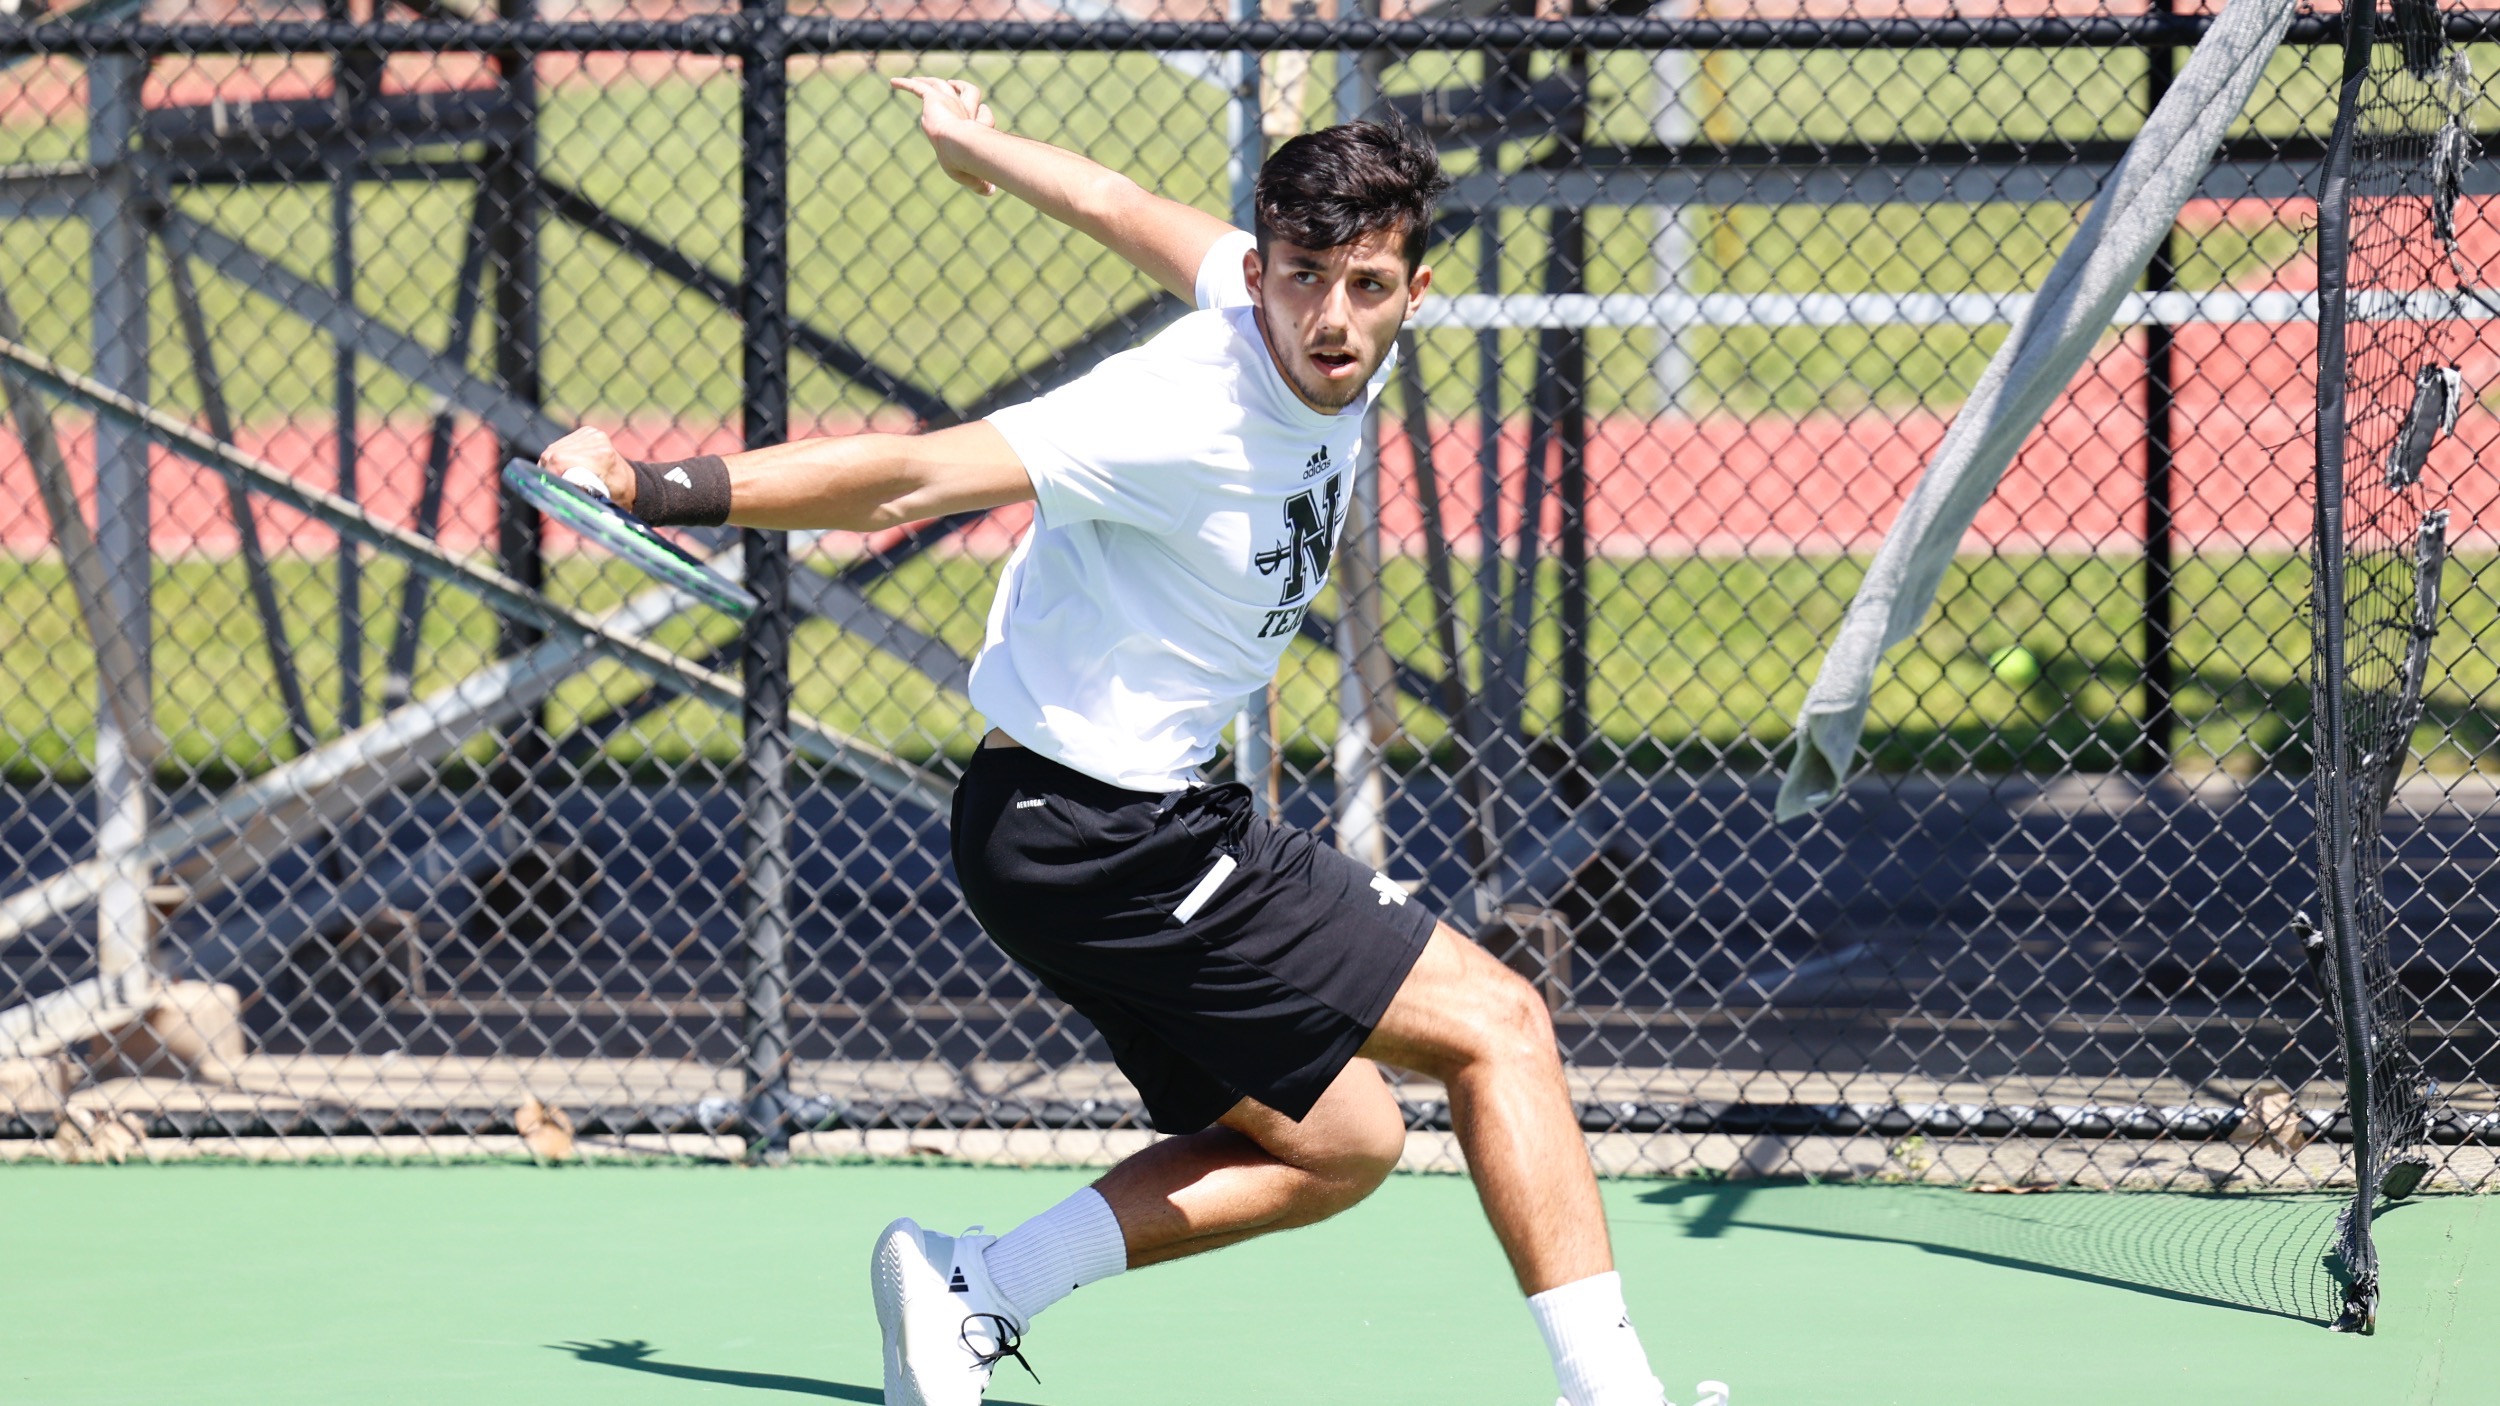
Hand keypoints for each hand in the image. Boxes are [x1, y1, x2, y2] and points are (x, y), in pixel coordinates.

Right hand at [539, 427, 634, 511]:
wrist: (629, 482)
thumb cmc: (613, 496)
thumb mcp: (593, 501)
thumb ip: (573, 492)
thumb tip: (550, 490)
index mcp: (601, 457)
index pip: (559, 460)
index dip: (549, 473)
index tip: (548, 485)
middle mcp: (597, 440)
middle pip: (553, 453)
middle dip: (548, 470)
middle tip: (552, 483)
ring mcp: (592, 434)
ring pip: (555, 448)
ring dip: (552, 462)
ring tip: (560, 475)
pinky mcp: (588, 431)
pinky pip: (562, 443)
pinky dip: (559, 455)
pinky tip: (568, 464)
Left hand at [889, 75, 998, 195]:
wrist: (960, 144)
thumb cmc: (967, 161)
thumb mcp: (971, 175)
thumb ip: (979, 183)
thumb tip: (990, 192)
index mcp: (975, 127)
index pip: (983, 116)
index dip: (984, 118)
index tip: (981, 124)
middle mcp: (964, 112)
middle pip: (968, 94)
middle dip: (963, 90)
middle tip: (954, 87)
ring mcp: (950, 103)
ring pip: (942, 85)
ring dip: (931, 82)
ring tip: (919, 81)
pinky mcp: (934, 99)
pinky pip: (918, 88)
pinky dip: (905, 84)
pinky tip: (892, 83)